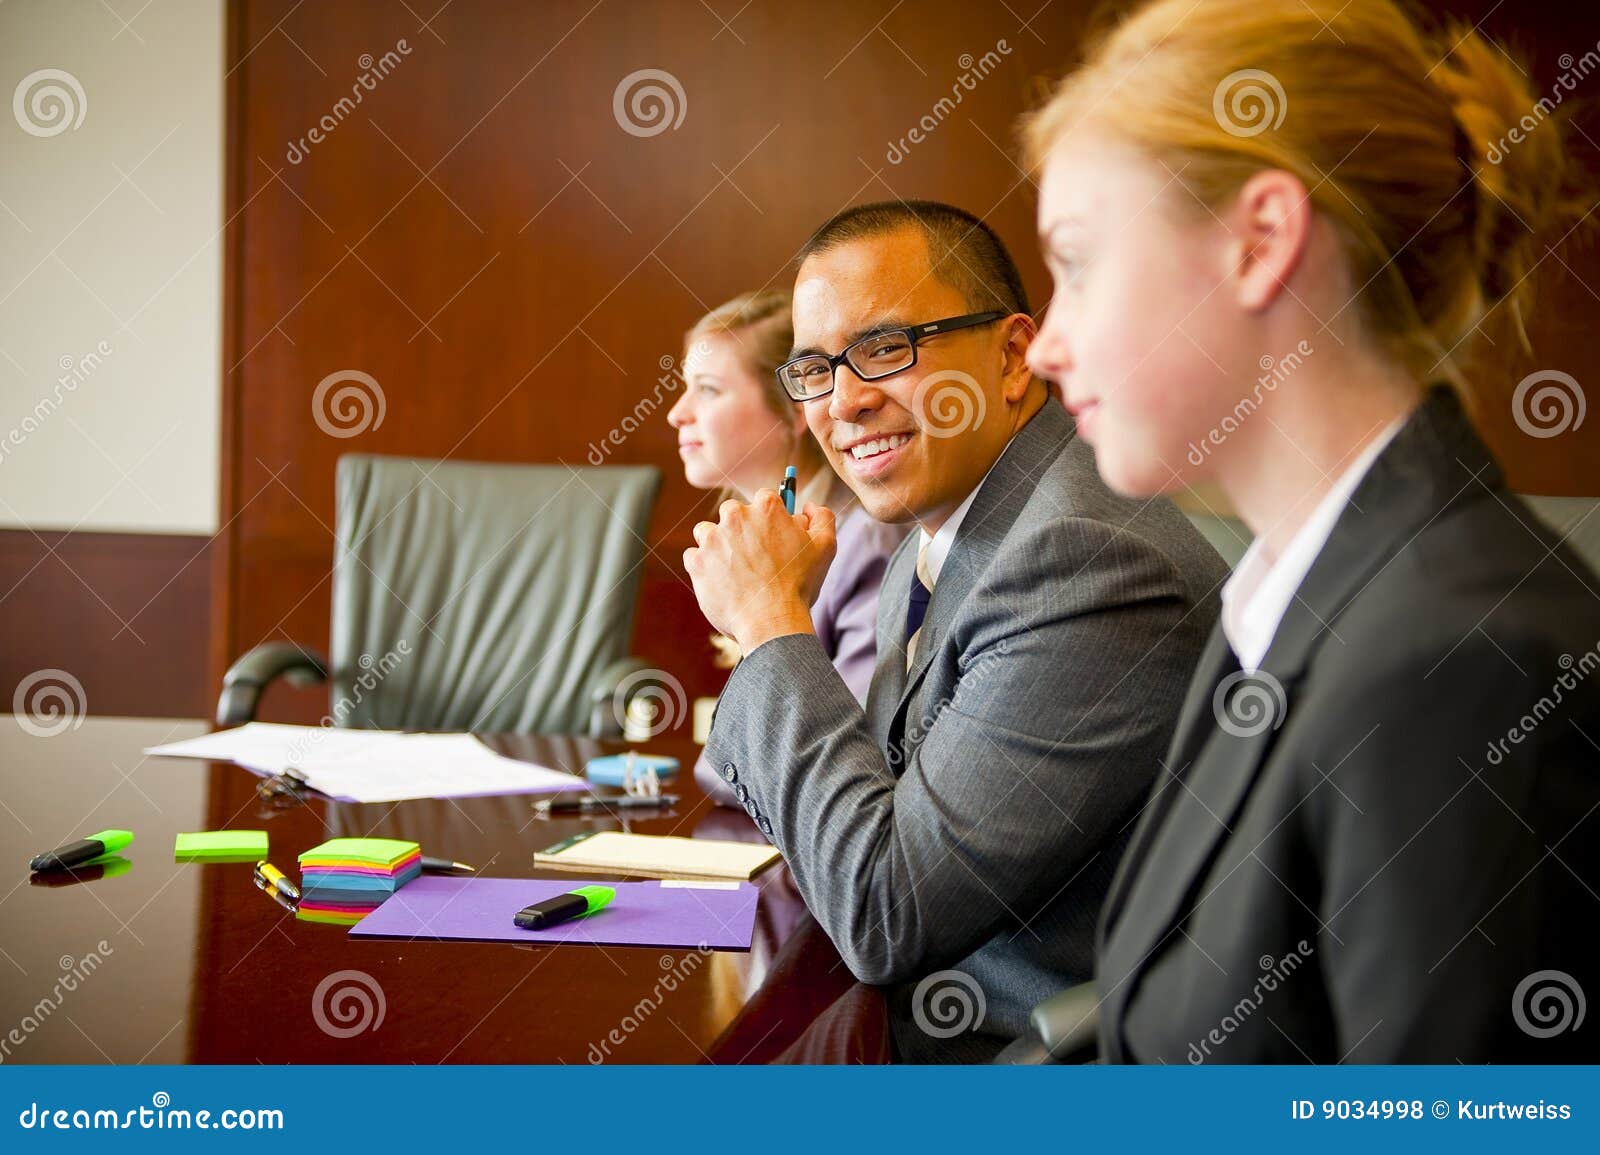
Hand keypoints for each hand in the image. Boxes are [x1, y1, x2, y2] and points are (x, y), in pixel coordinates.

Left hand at [683, 490, 836, 654]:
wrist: (771, 622)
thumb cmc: (800, 585)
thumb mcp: (825, 547)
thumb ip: (822, 517)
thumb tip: (808, 506)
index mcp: (766, 507)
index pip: (764, 499)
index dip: (769, 518)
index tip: (770, 534)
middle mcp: (735, 516)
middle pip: (733, 513)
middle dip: (741, 530)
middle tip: (754, 556)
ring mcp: (712, 539)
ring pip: (708, 532)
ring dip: (718, 545)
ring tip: (735, 570)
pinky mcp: (697, 561)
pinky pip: (694, 557)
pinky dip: (704, 567)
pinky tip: (721, 582)